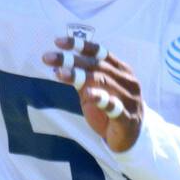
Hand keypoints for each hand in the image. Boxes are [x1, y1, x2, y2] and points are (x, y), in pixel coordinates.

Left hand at [42, 33, 142, 152]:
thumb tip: (61, 66)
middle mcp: (127, 81)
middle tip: (47, 58)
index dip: (80, 45)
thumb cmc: (112, 109)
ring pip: (104, 82)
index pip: (100, 52)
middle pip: (97, 66)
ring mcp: (128, 99)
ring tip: (59, 73)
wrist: (132, 137)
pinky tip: (90, 94)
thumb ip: (83, 79)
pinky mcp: (127, 118)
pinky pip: (114, 107)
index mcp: (121, 70)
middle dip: (71, 60)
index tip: (58, 42)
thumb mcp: (96, 90)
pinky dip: (102, 99)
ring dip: (80, 76)